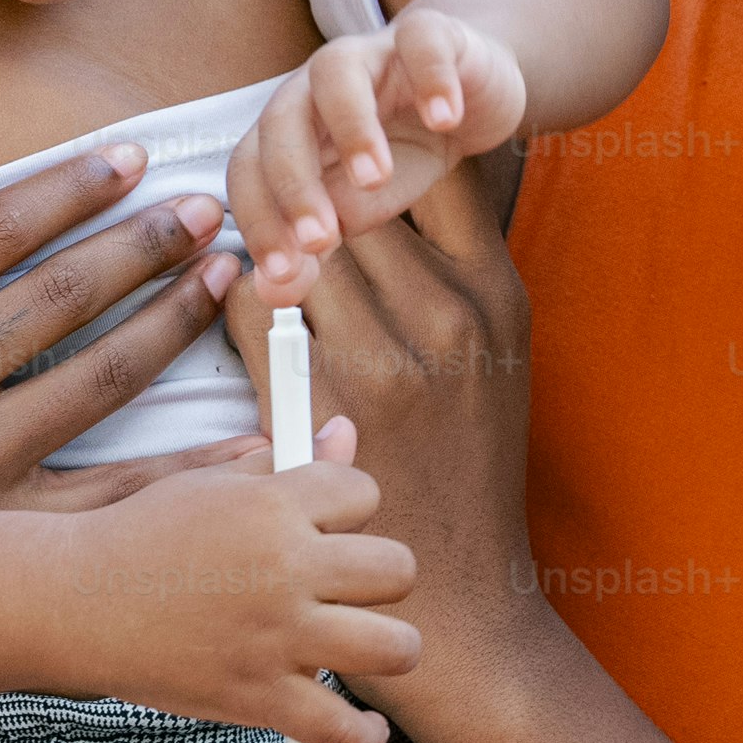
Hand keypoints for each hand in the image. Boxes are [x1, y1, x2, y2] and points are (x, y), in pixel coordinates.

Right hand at [0, 141, 262, 512]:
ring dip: (174, 318)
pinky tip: (248, 430)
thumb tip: (54, 193)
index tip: (134, 157)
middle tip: (204, 210)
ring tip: (221, 277)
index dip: (71, 186)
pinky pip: (119, 491)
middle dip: (145, 243)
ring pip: (100, 377)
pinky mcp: (0, 536)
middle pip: (60, 296)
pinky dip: (193, 463)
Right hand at [47, 432, 417, 742]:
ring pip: (395, 646)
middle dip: (380, 575)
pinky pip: (344, 731)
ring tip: (367, 645)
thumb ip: (289, 463)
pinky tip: (364, 728)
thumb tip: (344, 431)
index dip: (351, 508)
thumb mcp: (214, 483)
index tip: (331, 527)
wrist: (77, 603)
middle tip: (347, 587)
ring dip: (391, 647)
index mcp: (273, 505)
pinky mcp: (260, 698)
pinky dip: (364, 738)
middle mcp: (285, 568)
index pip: (364, 491)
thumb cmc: (145, 536)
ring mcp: (277, 638)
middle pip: (397, 568)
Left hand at [223, 161, 549, 733]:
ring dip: (275, 235)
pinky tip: (245, 296)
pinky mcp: (320, 409)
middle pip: (358, 200)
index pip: (440, 168)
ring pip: (302, 245)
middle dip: (319, 186)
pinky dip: (242, 293)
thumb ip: (460, 268)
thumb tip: (403, 174)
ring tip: (264, 232)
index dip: (391, 149)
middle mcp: (446, 319)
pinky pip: (257, 310)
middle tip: (289, 177)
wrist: (463, 593)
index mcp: (495, 295)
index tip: (361, 153)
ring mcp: (382, 363)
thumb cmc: (472, 462)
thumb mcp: (500, 353)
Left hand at [226, 11, 528, 303]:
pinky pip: (420, 41)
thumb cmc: (405, 149)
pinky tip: (445, 119)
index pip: (249, 168)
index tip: (284, 274)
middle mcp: (316, 85)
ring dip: (351, 126)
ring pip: (338, 71)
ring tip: (375, 177)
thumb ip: (319, 245)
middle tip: (320, 239)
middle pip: (281, 119)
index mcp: (289, 129)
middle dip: (294, 180)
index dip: (259, 220)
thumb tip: (275, 291)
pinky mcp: (429, 33)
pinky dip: (431, 77)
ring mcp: (371, 53)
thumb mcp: (364, 203)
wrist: (471, 90)